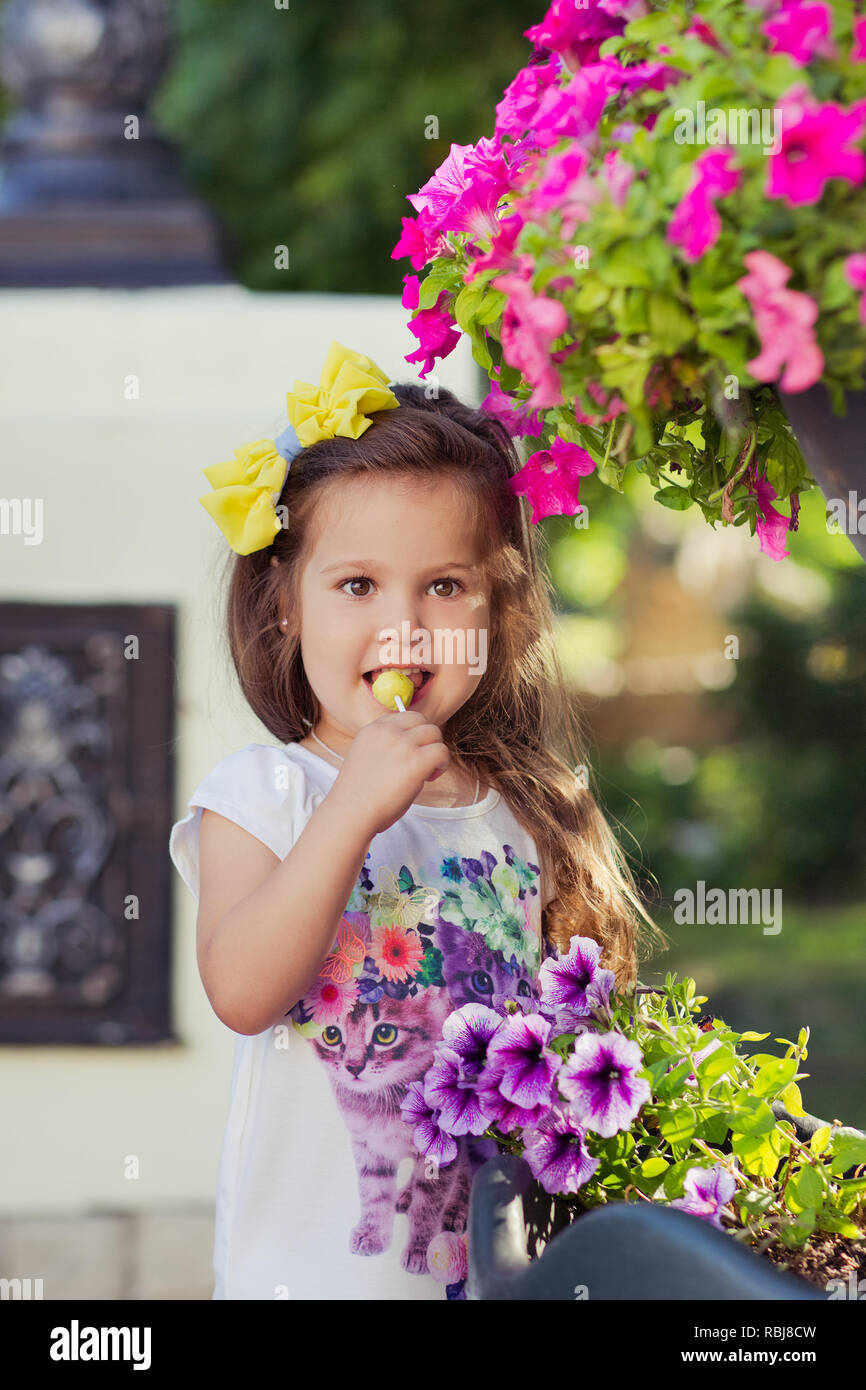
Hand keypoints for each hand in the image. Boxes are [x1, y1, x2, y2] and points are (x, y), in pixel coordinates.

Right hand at [329, 710, 449, 835]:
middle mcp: (387, 731)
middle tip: (421, 762)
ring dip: (435, 752)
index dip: (414, 734)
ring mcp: (402, 744)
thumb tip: (416, 742)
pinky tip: (429, 778)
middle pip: (423, 721)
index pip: (405, 716)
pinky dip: (441, 764)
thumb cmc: (360, 794)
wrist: (351, 812)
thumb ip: (387, 744)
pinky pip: (442, 752)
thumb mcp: (366, 755)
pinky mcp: (416, 760)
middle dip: (427, 740)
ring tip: (425, 772)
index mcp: (373, 728)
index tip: (410, 753)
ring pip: (435, 733)